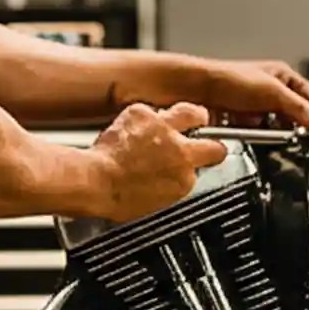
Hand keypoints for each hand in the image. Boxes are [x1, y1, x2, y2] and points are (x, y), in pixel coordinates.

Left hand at [91, 102, 228, 222]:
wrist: (96, 182)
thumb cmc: (119, 198)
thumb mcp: (161, 199)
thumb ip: (177, 180)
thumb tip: (180, 171)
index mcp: (186, 174)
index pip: (212, 157)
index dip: (209, 154)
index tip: (206, 154)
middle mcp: (179, 147)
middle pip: (207, 129)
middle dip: (205, 126)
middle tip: (202, 124)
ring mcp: (162, 126)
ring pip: (186, 110)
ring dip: (185, 114)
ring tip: (178, 117)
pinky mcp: (141, 113)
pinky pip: (149, 110)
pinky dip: (144, 118)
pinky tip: (136, 126)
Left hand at [199, 60, 308, 131]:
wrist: (193, 89)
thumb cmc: (228, 78)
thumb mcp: (273, 93)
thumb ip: (300, 110)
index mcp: (281, 76)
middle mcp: (268, 89)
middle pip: (291, 115)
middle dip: (290, 126)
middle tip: (291, 137)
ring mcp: (253, 105)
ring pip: (271, 127)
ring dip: (269, 133)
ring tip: (265, 135)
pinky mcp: (238, 120)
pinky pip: (253, 134)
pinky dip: (252, 137)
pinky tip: (248, 135)